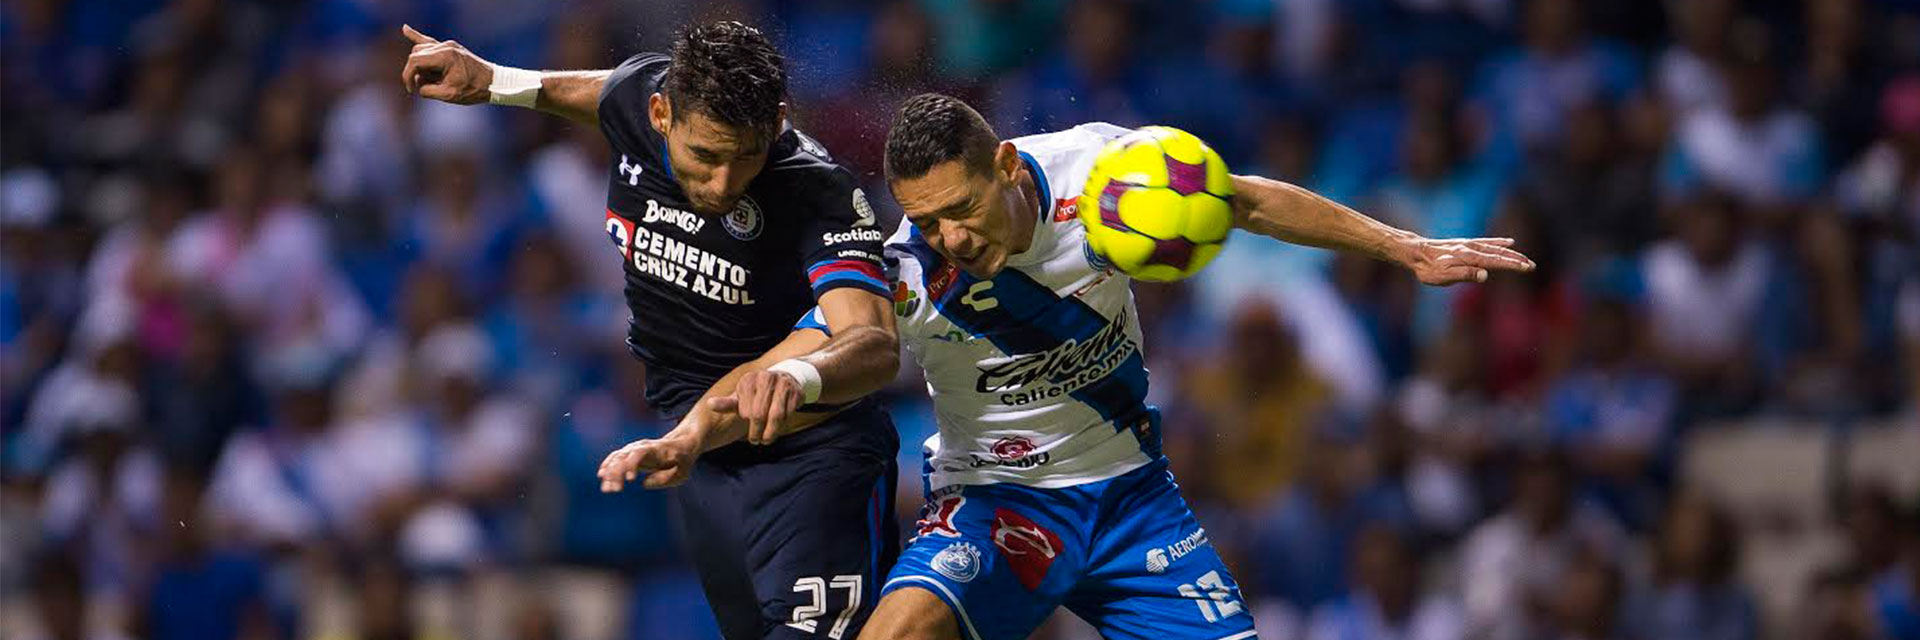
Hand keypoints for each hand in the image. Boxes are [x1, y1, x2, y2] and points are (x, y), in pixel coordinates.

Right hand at [399, 25, 494, 104]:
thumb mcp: (449, 95)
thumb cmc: (474, 89)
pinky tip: (405, 29)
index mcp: (445, 56)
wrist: (493, 83)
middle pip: (416, 54)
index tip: (411, 90)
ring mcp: (448, 45)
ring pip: (421, 50)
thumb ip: (428, 90)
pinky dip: (417, 37)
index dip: (407, 76)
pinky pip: (430, 41)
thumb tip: (417, 86)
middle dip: (416, 72)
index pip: (415, 60)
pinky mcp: (450, 48)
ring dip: (421, 66)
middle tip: (431, 86)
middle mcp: (445, 46)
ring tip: (436, 80)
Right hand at [597, 436, 697, 491]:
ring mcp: (634, 449)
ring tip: (606, 489)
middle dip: (617, 473)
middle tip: (614, 490)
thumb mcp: (682, 472)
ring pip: (617, 458)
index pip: (639, 454)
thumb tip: (644, 483)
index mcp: (655, 450)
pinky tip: (601, 476)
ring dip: (609, 473)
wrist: (681, 445)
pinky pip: (615, 458)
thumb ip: (665, 478)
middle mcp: (641, 447)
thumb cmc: (682, 461)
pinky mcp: (630, 453)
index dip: (632, 465)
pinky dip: (607, 466)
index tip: (630, 479)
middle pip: (624, 457)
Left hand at [707, 369, 804, 445]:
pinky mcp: (796, 392)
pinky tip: (778, 429)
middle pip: (759, 414)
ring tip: (766, 440)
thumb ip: (726, 403)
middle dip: (757, 431)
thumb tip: (709, 405)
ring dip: (771, 432)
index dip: (746, 421)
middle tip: (755, 441)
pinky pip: (789, 414)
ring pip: (776, 416)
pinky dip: (784, 425)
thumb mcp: (741, 397)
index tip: (747, 426)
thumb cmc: (758, 393)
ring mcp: (783, 384)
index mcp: (749, 380)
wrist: (786, 378)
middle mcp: (766, 378)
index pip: (745, 410)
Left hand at [1393, 236, 1534, 285]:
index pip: (1496, 262)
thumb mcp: (1443, 276)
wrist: (1415, 252)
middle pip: (1499, 254)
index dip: (1513, 265)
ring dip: (1511, 253)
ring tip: (1525, 258)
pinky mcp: (1464, 244)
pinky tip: (1508, 242)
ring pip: (1495, 248)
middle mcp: (1471, 249)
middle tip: (1532, 266)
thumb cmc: (1428, 268)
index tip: (1528, 268)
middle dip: (1516, 260)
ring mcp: (1468, 245)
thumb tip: (1485, 275)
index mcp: (1468, 257)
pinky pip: (1486, 242)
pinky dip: (1499, 243)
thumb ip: (1465, 275)